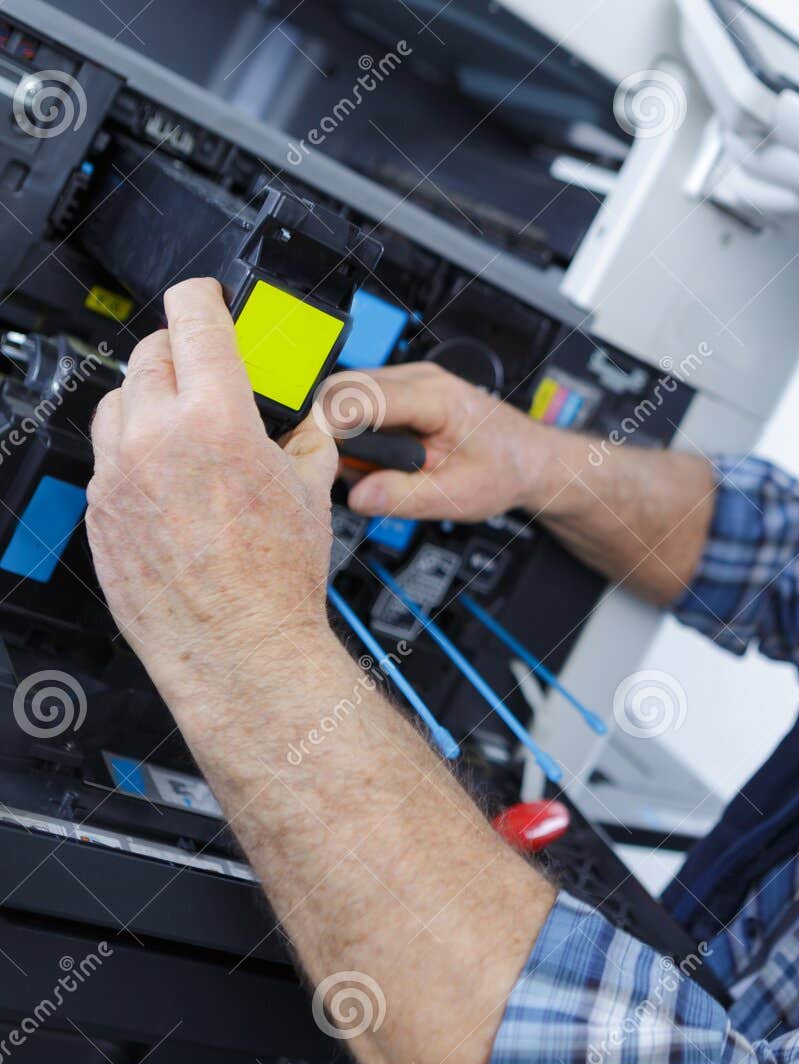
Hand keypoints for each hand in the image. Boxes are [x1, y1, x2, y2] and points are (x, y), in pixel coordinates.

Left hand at [86, 278, 338, 702]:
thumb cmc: (275, 579)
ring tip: (187, 425)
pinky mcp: (98, 511)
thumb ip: (304, 436)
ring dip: (150, 397)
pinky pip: (107, 458)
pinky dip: (135, 452)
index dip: (203, 297)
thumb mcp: (312, 490)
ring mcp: (117, 476)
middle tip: (209, 368)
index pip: (193, 319)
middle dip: (181, 350)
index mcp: (214, 420)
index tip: (207, 297)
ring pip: (118, 401)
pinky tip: (172, 479)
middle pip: (150, 353)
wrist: (239, 644)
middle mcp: (154, 439)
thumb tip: (306, 416)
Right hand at [340, 362, 555, 520]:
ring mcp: (413, 380)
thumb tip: (359, 497)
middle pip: (345, 388)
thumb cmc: (504, 471)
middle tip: (331, 469)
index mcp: (438, 399)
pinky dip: (353, 427)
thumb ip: (405, 497)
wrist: (528, 459)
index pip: (363, 396)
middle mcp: (422, 379)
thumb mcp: (457, 496)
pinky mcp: (406, 390)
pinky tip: (369, 457)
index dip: (328, 423)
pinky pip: (361, 399)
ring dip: (338, 428)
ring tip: (357, 468)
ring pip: (347, 391)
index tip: (309, 451)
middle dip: (327, 428)